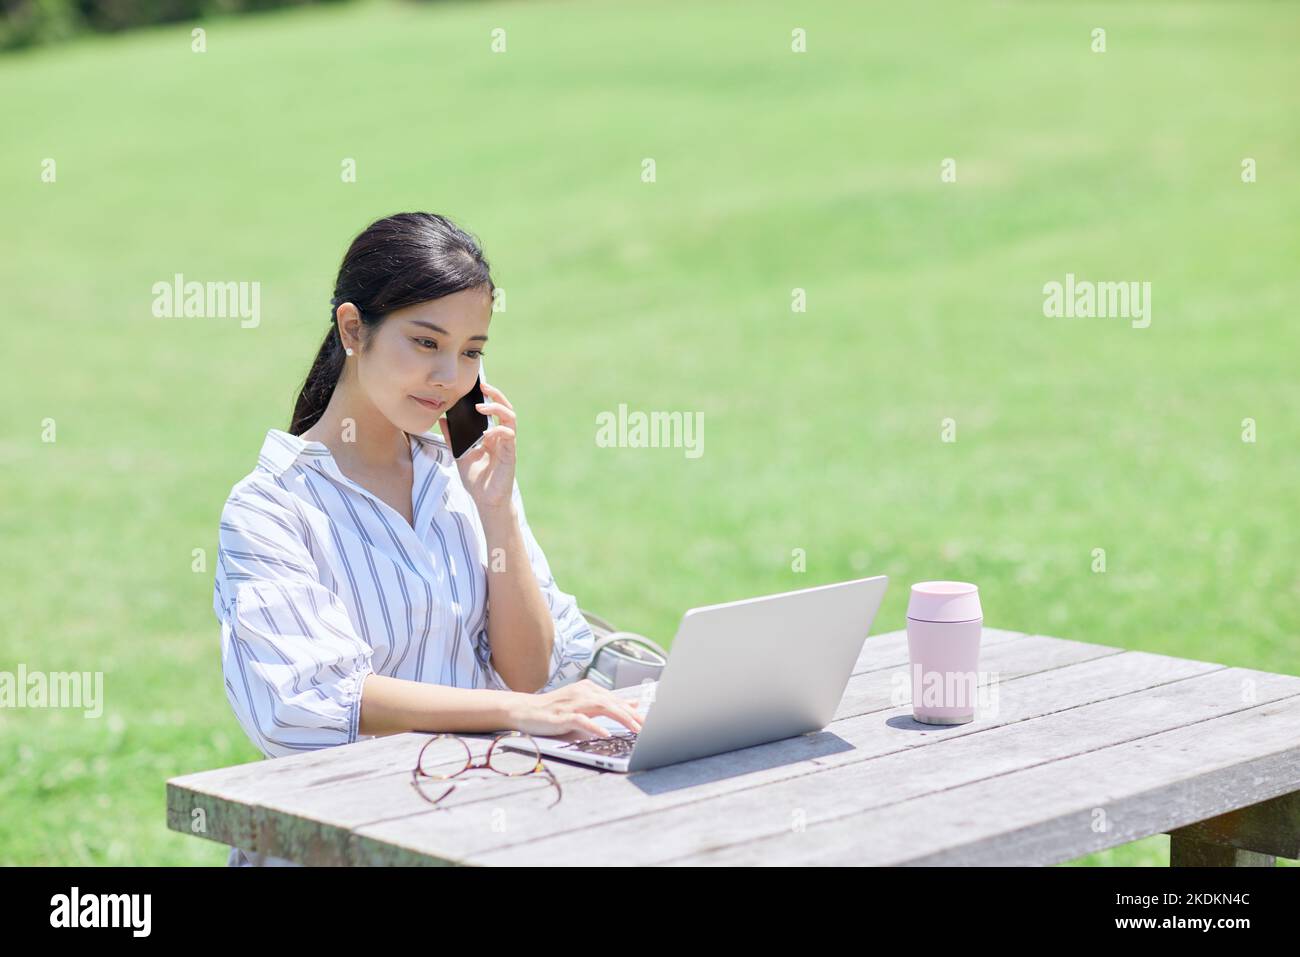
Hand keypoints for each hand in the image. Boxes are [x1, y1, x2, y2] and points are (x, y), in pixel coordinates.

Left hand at [439, 380, 516, 513]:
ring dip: (497, 408)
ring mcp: (507, 444)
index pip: (494, 410)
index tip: (478, 386)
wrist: (486, 501)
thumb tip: (442, 419)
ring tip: (482, 407)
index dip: (489, 396)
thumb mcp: (459, 454)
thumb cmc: (476, 479)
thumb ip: (452, 437)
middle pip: (506, 408)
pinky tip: (486, 433)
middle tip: (483, 387)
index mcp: (491, 435)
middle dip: (496, 395)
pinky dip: (498, 430)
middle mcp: (501, 437)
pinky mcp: (510, 454)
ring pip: (510, 418)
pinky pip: (508, 435)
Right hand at [507, 679, 644, 738]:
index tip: (652, 720)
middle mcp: (583, 692)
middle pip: (613, 702)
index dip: (635, 711)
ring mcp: (572, 703)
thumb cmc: (554, 710)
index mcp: (589, 689)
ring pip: (602, 707)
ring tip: (635, 729)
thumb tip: (633, 706)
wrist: (524, 710)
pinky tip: (605, 734)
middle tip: (649, 727)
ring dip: (620, 718)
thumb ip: (607, 706)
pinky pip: (581, 720)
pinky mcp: (561, 715)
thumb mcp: (583, 706)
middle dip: (633, 715)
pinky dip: (595, 727)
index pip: (617, 700)